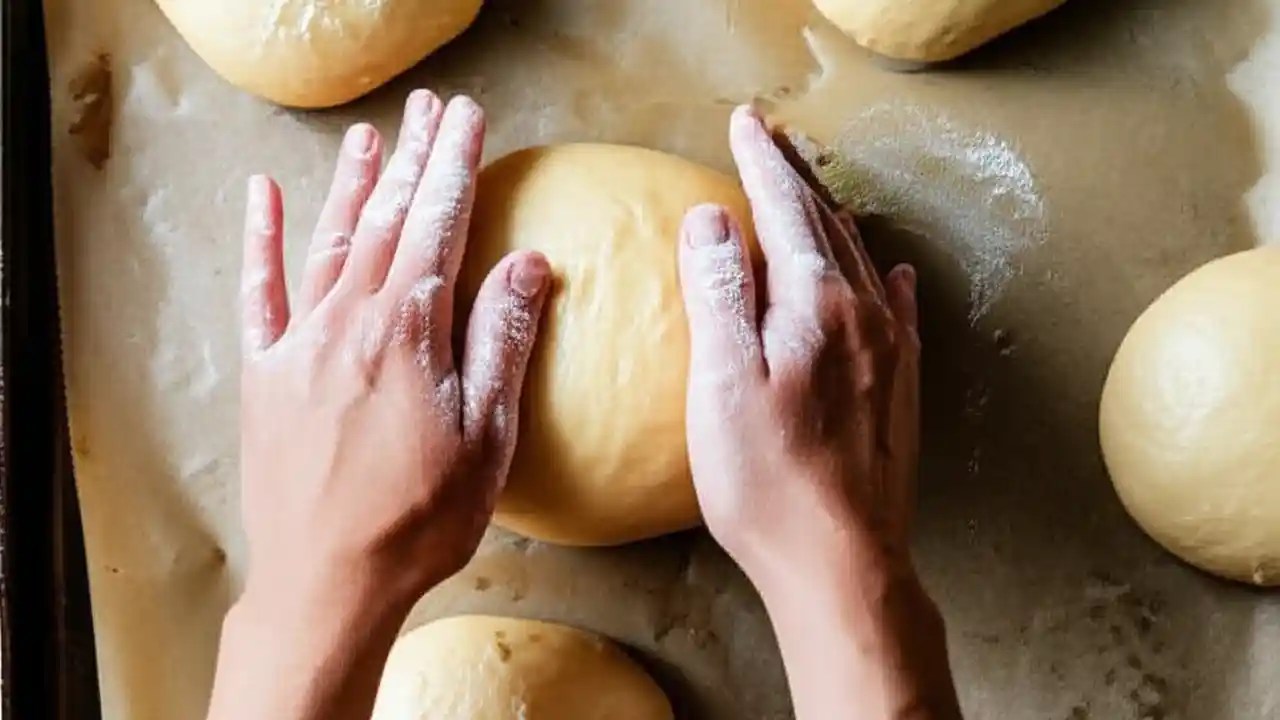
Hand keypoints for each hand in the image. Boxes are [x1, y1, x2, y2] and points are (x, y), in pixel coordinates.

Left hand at [210, 91, 549, 719]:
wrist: (326, 580)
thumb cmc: (418, 519)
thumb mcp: (486, 436)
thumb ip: (502, 341)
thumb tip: (528, 263)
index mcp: (408, 333)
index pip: (439, 226)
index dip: (455, 165)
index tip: (467, 119)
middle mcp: (349, 322)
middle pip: (386, 219)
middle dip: (413, 157)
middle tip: (431, 107)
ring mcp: (300, 345)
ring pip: (329, 242)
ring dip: (351, 183)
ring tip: (371, 135)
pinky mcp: (265, 374)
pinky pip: (258, 294)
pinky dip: (261, 242)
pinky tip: (263, 198)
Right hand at [678, 107, 958, 719]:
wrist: (843, 562)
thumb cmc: (768, 482)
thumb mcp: (723, 384)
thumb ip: (720, 295)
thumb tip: (714, 218)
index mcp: (814, 305)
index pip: (782, 209)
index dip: (760, 161)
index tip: (744, 121)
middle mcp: (862, 314)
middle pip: (825, 223)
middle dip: (794, 174)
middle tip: (770, 136)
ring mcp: (888, 351)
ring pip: (861, 259)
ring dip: (831, 216)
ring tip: (811, 190)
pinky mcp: (899, 388)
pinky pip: (898, 310)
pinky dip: (886, 277)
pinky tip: (894, 274)